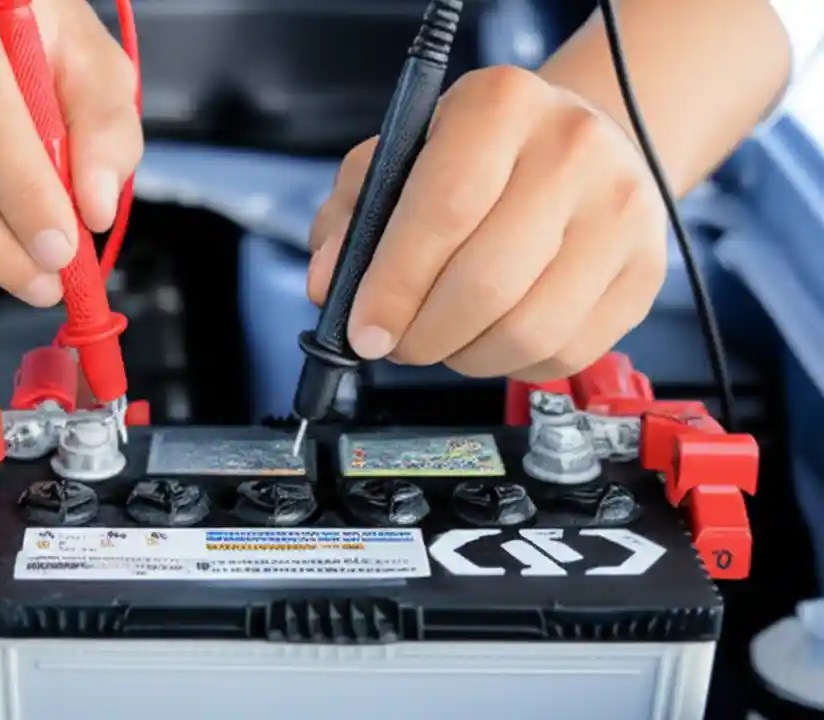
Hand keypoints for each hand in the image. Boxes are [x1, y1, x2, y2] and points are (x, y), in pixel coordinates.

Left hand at [307, 66, 667, 381]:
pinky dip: (512, 363)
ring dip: (466, 356)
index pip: (443, 210)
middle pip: (487, 281)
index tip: (364, 331)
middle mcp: (572, 150)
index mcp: (500, 106)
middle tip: (396, 343)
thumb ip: (352, 217)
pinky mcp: (643, 274)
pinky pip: (565, 352)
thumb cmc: (479, 155)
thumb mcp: (401, 157)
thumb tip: (328, 286)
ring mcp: (621, 213)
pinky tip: (492, 336)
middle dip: (423, 334)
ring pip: (528, 329)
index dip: (394, 286)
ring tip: (442, 338)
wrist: (581, 145)